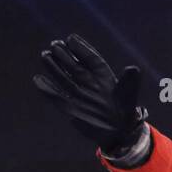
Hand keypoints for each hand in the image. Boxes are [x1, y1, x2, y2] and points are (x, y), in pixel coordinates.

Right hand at [32, 33, 146, 149]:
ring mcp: (79, 95)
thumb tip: (133, 68)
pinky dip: (48, 89)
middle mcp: (89, 83)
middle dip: (64, 55)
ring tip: (45, 55)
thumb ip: (130, 82)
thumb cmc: (126, 112)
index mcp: (103, 77)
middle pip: (74, 66)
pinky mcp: (71, 108)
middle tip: (55, 45)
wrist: (119, 132)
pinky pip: (57, 97)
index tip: (71, 39)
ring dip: (54, 67)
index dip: (81, 49)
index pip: (91, 60)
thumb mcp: (129, 96)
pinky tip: (38, 79)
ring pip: (64, 78)